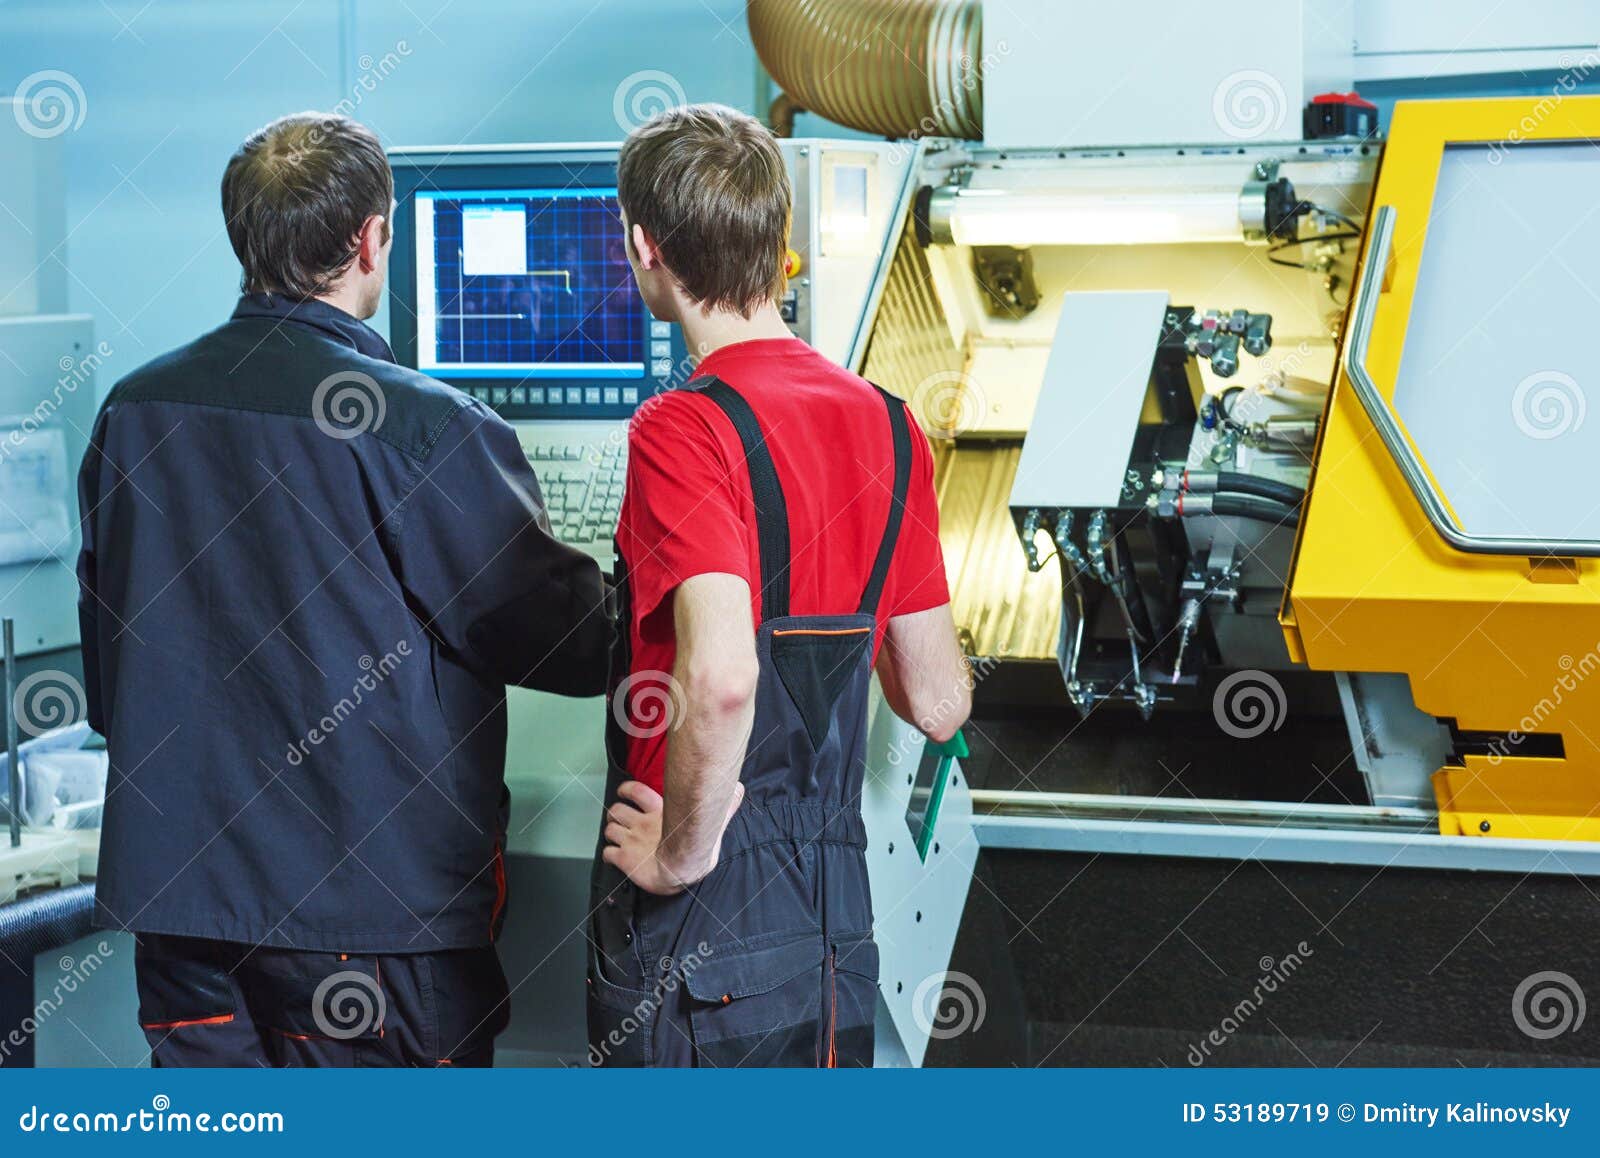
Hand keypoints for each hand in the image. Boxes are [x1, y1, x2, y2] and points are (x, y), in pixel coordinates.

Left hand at [601, 779, 744, 895]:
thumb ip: (724, 807)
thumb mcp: (713, 823)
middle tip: (619, 819)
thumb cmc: (697, 848)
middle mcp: (641, 823)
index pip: (635, 791)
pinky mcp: (623, 858)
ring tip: (615, 835)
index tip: (624, 792)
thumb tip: (739, 789)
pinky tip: (613, 857)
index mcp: (659, 812)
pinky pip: (608, 854)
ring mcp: (630, 840)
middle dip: (615, 814)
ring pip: (609, 830)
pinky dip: (608, 854)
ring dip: (610, 832)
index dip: (626, 790)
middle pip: (616, 811)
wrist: (679, 867)